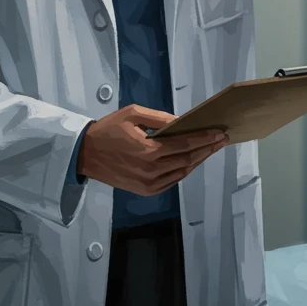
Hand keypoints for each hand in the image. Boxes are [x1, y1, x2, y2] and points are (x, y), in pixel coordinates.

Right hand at [78, 104, 227, 194]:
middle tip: (222, 140)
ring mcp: (149, 184)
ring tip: (211, 148)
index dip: (205, 139)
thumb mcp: (132, 114)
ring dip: (198, 160)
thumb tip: (183, 122)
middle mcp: (151, 170)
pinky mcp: (145, 191)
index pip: (185, 145)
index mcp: (149, 151)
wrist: (84, 155)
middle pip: (188, 159)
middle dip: (207, 148)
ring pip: (182, 172)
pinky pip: (172, 181)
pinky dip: (184, 170)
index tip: (220, 133)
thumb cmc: (108, 130)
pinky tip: (192, 160)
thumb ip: (159, 119)